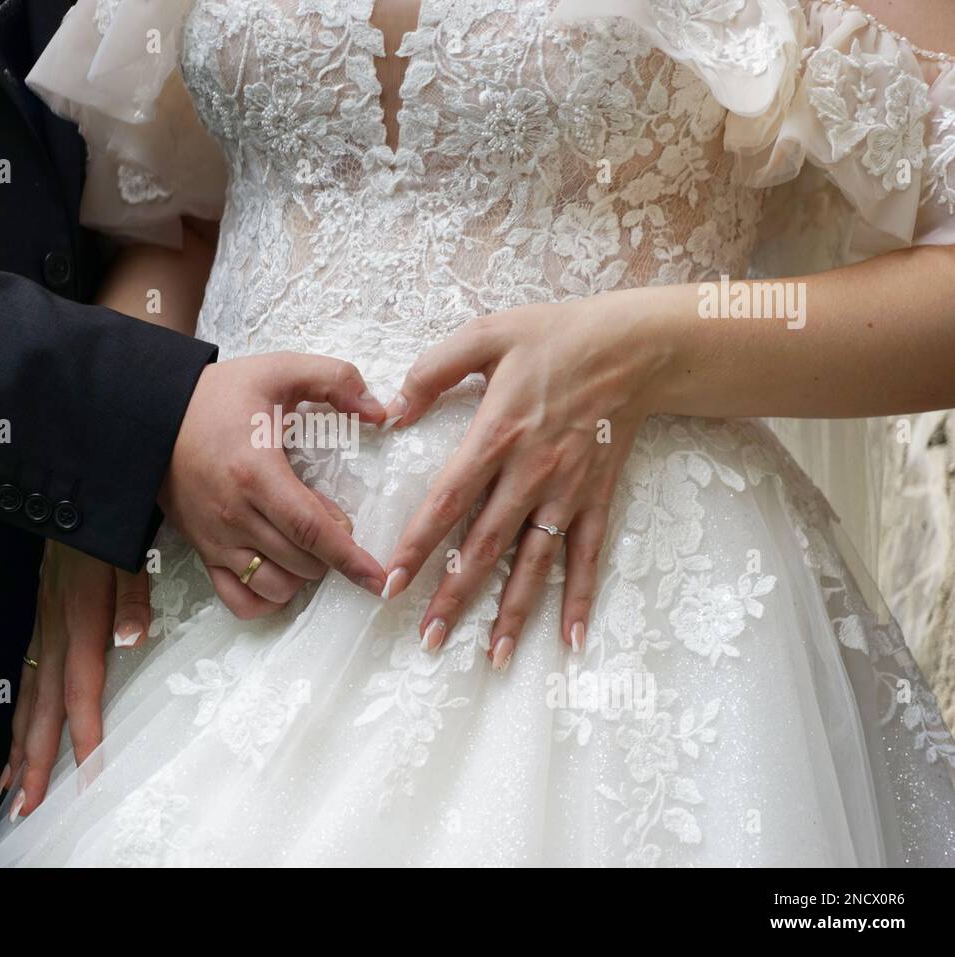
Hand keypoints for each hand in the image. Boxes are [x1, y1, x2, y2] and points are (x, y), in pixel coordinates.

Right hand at [0, 540, 152, 818]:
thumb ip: (132, 599)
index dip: (83, 735)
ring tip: (10, 788)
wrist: (69, 492)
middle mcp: (56, 630)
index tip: (84, 775)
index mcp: (81, 620)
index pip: (81, 690)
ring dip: (18, 747)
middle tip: (25, 806)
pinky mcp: (41, 620)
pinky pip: (26, 677)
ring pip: (27, 699)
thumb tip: (131, 639)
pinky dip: (18, 714)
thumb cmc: (106, 524)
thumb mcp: (128, 555)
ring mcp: (44, 627)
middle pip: (42, 709)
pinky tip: (15, 734)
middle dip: (33, 762)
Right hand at [160, 353, 390, 614]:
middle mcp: (235, 514)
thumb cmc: (216, 396)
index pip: (311, 529)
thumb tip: (380, 410)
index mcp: (256, 473)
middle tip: (335, 523)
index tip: (377, 577)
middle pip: (300, 562)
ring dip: (303, 576)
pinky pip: (237, 598)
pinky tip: (282, 575)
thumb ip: (334, 379)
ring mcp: (216, 538)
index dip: (349, 557)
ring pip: (273, 586)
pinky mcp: (203, 550)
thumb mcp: (277, 371)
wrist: (148, 413)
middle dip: (332, 554)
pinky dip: (267, 599)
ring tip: (309, 546)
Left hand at [382, 297, 665, 666]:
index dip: (418, 545)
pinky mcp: (597, 498)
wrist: (636, 346)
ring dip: (513, 612)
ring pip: (535, 563)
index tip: (391, 583)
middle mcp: (532, 473)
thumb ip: (434, 370)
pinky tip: (572, 640)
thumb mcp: (486, 334)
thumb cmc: (555, 336)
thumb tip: (392, 412)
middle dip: (455, 597)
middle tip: (428, 640)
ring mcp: (568, 492)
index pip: (447, 501)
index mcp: (497, 434)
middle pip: (485, 546)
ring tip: (493, 657)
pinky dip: (582, 599)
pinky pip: (588, 557)